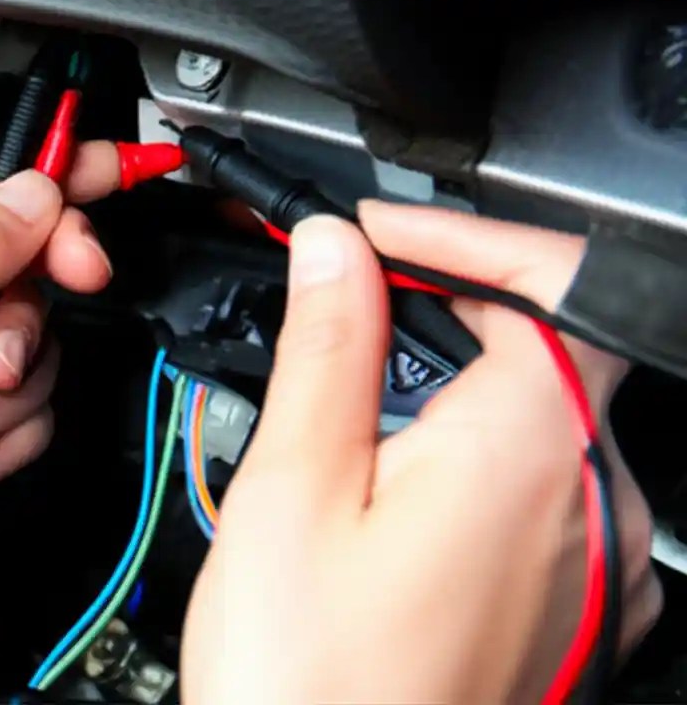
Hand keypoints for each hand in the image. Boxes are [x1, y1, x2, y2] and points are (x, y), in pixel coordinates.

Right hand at [182, 203, 660, 702]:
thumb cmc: (311, 680)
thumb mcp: (295, 484)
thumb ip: (328, 347)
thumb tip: (337, 252)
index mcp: (532, 450)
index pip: (555, 278)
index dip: (458, 233)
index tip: (378, 235)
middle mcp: (595, 504)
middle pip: (544, 347)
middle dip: (438, 312)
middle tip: (338, 317)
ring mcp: (599, 565)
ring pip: (540, 422)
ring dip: (450, 394)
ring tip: (349, 430)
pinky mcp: (579, 609)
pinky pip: (543, 497)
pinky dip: (474, 464)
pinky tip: (393, 505)